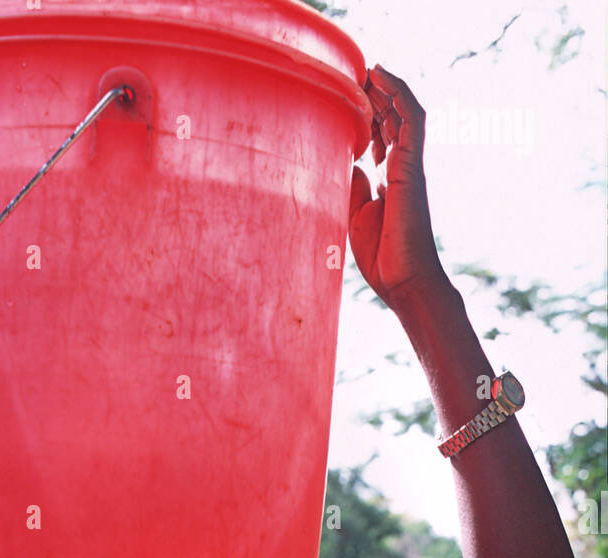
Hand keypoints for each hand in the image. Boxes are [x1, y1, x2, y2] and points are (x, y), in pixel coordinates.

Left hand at [348, 65, 448, 313]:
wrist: (403, 282)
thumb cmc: (383, 257)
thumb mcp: (356, 215)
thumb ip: (355, 186)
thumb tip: (351, 163)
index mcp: (391, 180)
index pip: (383, 136)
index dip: (369, 115)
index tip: (349, 101)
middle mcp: (403, 169)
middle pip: (393, 119)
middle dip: (375, 96)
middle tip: (354, 77)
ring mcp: (410, 166)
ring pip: (404, 112)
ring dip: (386, 88)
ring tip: (367, 69)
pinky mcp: (412, 167)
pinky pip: (412, 119)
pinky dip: (398, 93)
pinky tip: (380, 76)